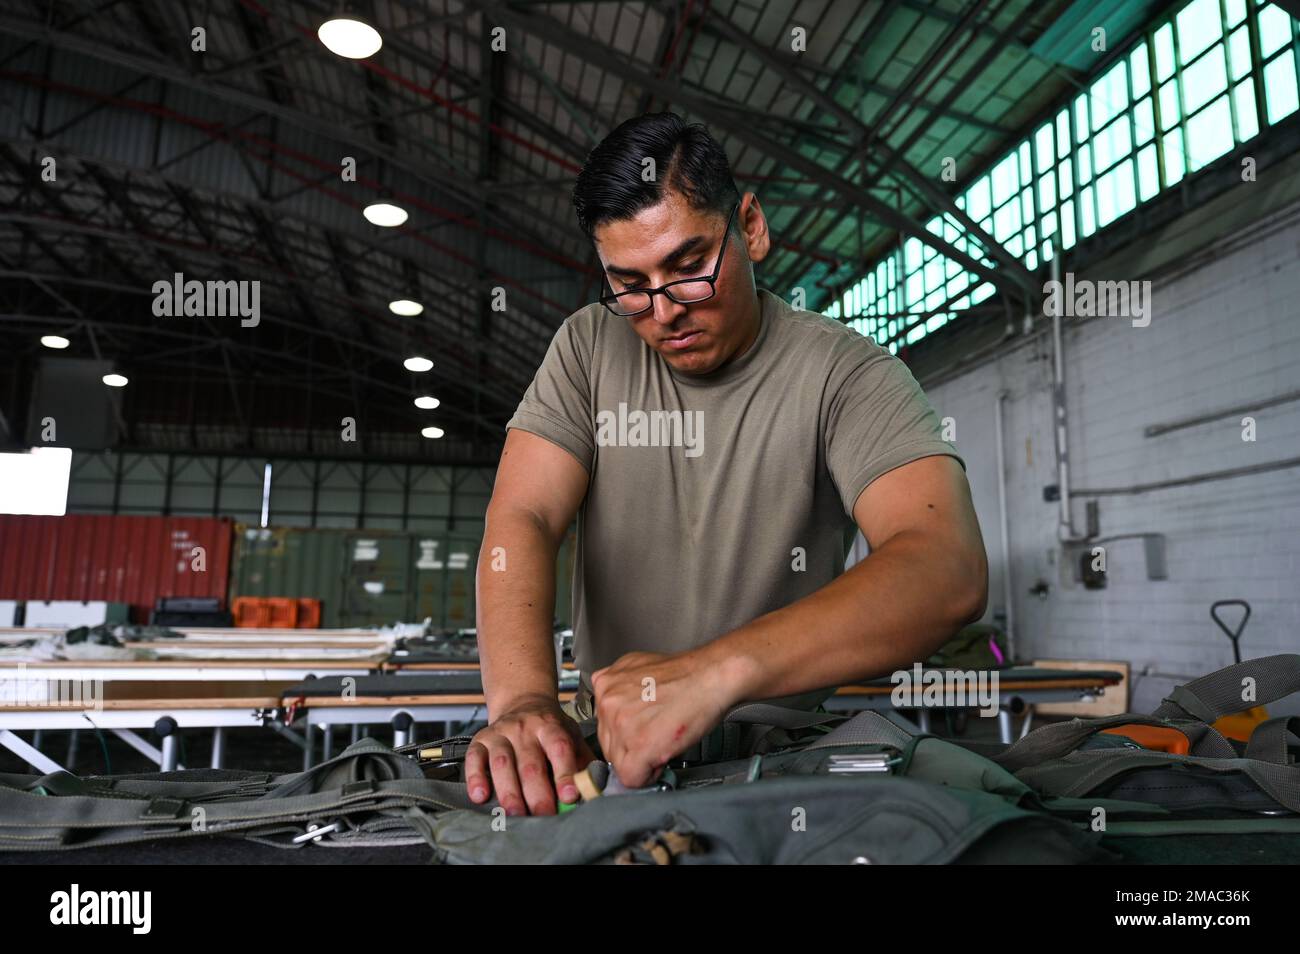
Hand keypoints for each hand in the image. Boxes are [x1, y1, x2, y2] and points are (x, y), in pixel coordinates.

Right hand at [464, 696, 596, 815]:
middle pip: (530, 762)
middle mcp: (525, 728)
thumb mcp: (571, 735)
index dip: (564, 773)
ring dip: (509, 791)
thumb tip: (596, 789)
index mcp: (551, 725)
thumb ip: (582, 761)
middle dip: (537, 793)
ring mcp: (501, 733)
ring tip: (516, 814)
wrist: (522, 702)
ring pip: (502, 763)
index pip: (559, 747)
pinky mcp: (480, 741)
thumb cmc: (550, 728)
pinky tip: (480, 796)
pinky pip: (474, 759)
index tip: (570, 796)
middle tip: (544, 816)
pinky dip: (475, 778)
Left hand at [591, 649, 737, 787]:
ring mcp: (621, 723)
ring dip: (641, 759)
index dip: (626, 732)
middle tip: (657, 734)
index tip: (640, 731)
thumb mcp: (639, 668)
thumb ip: (622, 689)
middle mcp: (608, 701)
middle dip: (631, 746)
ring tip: (663, 739)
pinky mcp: (639, 745)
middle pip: (608, 744)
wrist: (710, 678)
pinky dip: (648, 776)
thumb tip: (622, 712)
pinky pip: (632, 778)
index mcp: (606, 683)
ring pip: (619, 762)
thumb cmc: (687, 676)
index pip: (604, 723)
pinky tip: (661, 756)